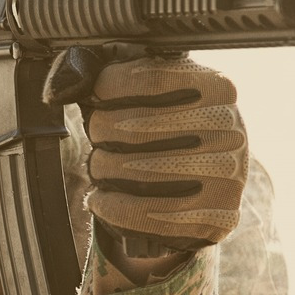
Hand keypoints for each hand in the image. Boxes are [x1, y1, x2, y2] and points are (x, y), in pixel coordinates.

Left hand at [84, 54, 247, 252]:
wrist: (207, 183)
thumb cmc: (172, 129)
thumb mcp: (155, 92)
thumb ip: (111, 77)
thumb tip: (63, 84)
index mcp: (217, 88)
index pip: (152, 78)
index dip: (110, 88)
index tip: (98, 97)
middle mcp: (231, 130)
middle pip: (138, 126)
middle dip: (103, 132)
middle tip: (100, 137)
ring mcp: (228, 177)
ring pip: (136, 171)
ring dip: (103, 170)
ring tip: (102, 167)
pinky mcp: (216, 217)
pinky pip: (144, 213)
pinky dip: (111, 207)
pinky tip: (103, 200)